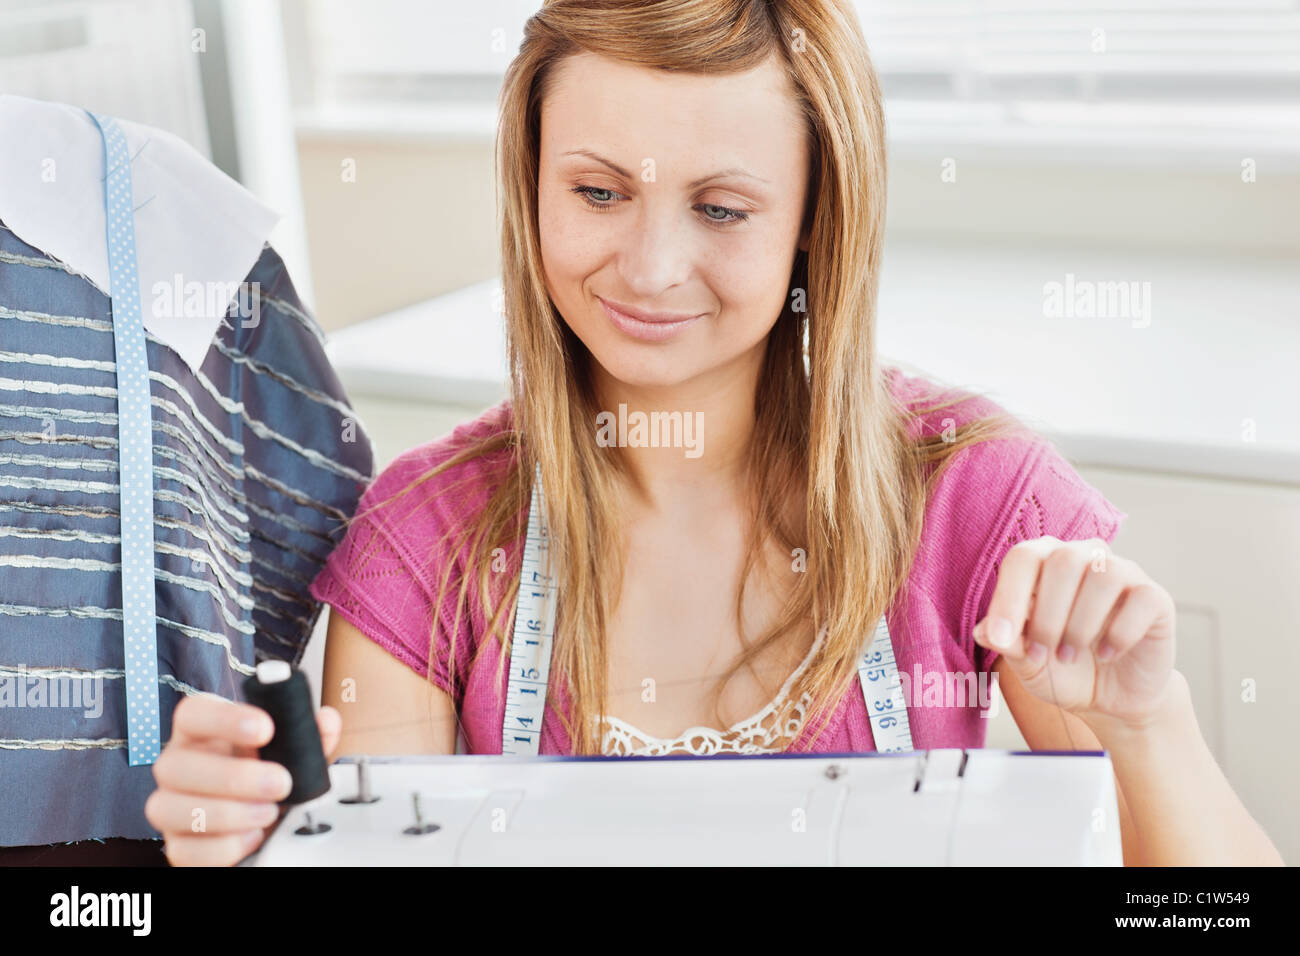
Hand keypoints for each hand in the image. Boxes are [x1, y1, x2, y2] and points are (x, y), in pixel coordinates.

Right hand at [146, 694, 341, 865]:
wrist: (259, 812)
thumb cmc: (266, 769)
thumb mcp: (287, 747)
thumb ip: (305, 733)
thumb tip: (326, 721)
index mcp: (201, 731)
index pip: (192, 713)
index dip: (223, 719)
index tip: (266, 729)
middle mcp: (177, 765)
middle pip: (174, 765)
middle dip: (232, 777)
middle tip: (280, 783)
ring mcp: (168, 806)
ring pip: (170, 809)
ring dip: (228, 814)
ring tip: (269, 812)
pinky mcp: (176, 844)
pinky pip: (184, 849)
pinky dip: (223, 846)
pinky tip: (252, 835)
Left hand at [972, 535, 1176, 730]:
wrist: (1110, 698)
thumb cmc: (1061, 669)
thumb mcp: (1026, 663)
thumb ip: (1007, 644)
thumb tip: (984, 631)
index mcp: (1045, 561)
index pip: (1023, 558)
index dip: (1008, 596)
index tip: (1000, 638)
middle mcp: (1085, 556)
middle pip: (1064, 560)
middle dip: (1048, 615)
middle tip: (1043, 654)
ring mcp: (1124, 573)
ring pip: (1103, 576)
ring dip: (1080, 625)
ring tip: (1070, 656)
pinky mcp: (1155, 598)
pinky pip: (1142, 600)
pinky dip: (1119, 634)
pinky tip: (1107, 654)